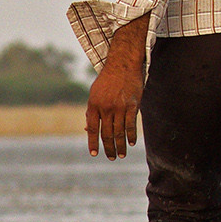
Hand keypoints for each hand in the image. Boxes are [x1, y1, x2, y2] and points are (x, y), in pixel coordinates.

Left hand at [85, 15, 148, 159]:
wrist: (122, 63)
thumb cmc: (108, 80)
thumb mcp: (94, 94)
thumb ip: (92, 112)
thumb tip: (88, 130)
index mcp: (93, 105)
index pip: (92, 129)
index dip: (93, 142)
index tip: (94, 154)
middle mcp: (105, 107)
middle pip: (106, 133)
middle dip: (108, 148)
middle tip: (111, 158)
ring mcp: (119, 107)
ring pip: (119, 132)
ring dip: (120, 145)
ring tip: (121, 155)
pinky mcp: (132, 105)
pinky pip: (131, 124)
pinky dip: (131, 136)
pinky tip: (132, 143)